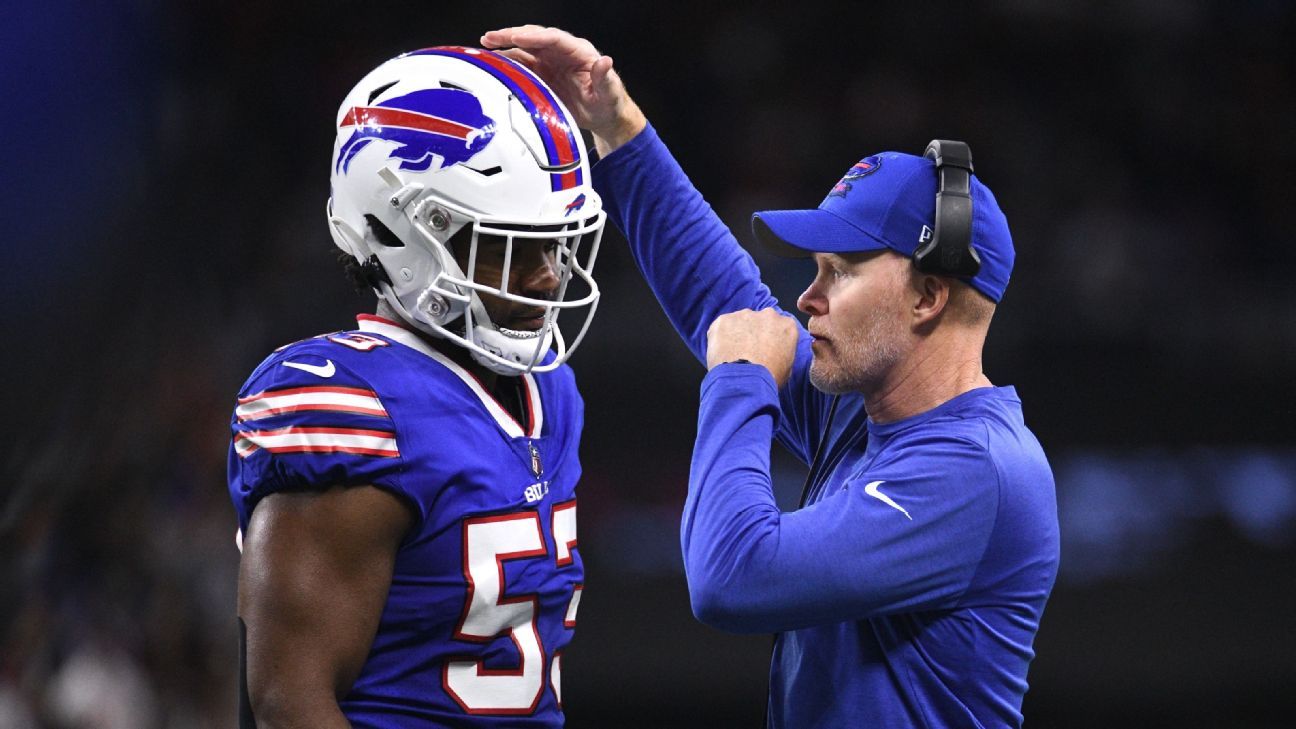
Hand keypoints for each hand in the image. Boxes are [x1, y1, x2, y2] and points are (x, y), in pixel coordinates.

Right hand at [481, 25, 646, 155]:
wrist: (604, 116)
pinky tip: (493, 64)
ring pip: (525, 50)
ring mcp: (551, 63)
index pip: (553, 39)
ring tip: (485, 46)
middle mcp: (562, 53)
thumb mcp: (609, 94)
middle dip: (511, 36)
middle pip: (534, 38)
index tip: (515, 37)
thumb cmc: (609, 104)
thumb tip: (605, 61)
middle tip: (490, 37)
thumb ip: (605, 78)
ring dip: (505, 47)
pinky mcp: (543, 75)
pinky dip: (507, 63)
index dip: (534, 37)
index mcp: (579, 52)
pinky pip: (523, 65)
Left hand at [706, 309, 798, 387]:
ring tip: (732, 355)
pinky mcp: (724, 319)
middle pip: (760, 321)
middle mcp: (768, 315)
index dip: (770, 339)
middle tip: (747, 352)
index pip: (779, 327)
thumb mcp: (787, 368)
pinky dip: (720, 337)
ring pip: (740, 322)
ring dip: (737, 333)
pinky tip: (721, 353)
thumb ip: (782, 352)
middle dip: (754, 333)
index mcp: (787, 325)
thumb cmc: (768, 379)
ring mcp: (745, 315)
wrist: (745, 381)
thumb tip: (774, 354)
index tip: (765, 349)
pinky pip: (721, 327)